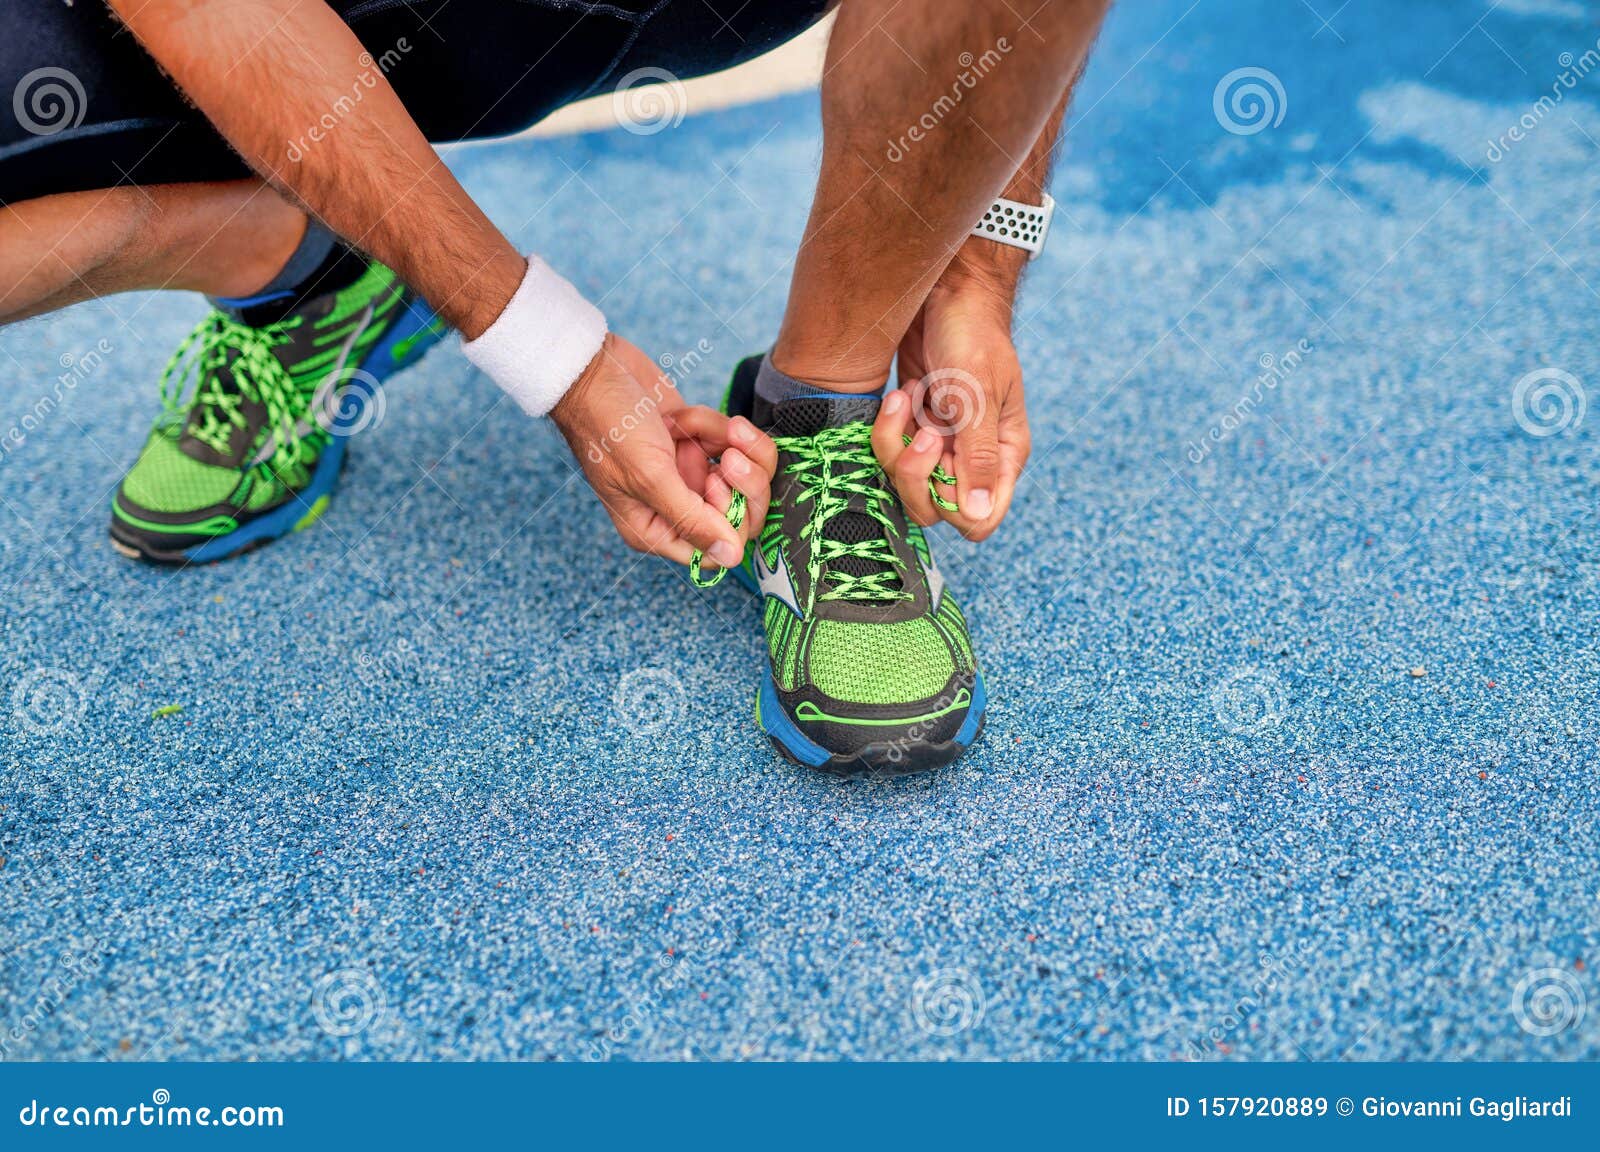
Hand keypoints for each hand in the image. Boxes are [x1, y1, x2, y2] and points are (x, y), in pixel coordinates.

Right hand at [551, 334, 775, 569]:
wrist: (594, 371)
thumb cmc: (608, 426)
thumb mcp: (649, 476)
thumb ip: (692, 520)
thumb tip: (731, 559)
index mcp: (656, 530)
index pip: (717, 548)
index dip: (730, 518)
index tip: (716, 482)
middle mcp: (677, 508)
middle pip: (741, 513)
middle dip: (745, 480)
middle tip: (728, 455)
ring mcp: (692, 475)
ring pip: (748, 476)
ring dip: (730, 444)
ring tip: (697, 426)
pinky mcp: (702, 445)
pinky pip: (737, 445)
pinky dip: (716, 425)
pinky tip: (684, 417)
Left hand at [872, 274, 1029, 540]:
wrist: (949, 290)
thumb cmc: (973, 335)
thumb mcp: (977, 395)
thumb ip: (978, 456)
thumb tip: (979, 516)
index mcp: (1001, 456)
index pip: (978, 519)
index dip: (950, 505)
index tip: (940, 459)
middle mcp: (970, 459)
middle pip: (932, 507)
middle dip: (913, 473)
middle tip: (922, 429)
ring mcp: (939, 444)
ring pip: (903, 479)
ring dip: (896, 441)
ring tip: (906, 396)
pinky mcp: (912, 427)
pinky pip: (888, 451)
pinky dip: (888, 425)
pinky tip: (901, 392)